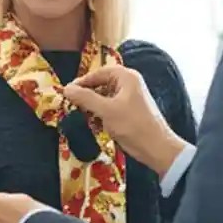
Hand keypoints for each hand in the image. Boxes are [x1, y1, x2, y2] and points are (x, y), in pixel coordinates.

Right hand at [64, 65, 183, 174]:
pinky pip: (110, 106)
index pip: (98, 73)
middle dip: (87, 93)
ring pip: (104, 96)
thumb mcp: (106, 110)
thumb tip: (66, 88)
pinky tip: (93, 121)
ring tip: (80, 113)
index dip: (81, 82)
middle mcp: (129, 83)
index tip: (66, 92)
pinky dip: (100, 112)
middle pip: (101, 83)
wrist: (156, 148)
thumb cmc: (133, 125)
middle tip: (71, 103)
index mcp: (126, 77)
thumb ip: (85, 98)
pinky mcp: (129, 111)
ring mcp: (130, 97)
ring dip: (92, 104)